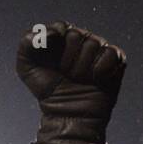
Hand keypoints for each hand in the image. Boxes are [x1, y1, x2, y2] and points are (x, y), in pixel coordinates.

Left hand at [17, 21, 126, 143]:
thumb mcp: (27, 69)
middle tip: (65, 75)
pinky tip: (95, 80)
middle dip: (66, 60)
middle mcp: (82, 41)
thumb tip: (48, 32)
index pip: (60, 27)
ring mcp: (99, 49)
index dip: (54, 45)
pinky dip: (99, 70)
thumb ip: (27, 45)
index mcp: (62, 40)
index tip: (49, 60)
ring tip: (79, 80)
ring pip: (91, 45)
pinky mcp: (115, 59)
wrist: (67, 116)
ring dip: (81, 68)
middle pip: (75, 36)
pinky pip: (109, 54)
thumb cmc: (49, 93)